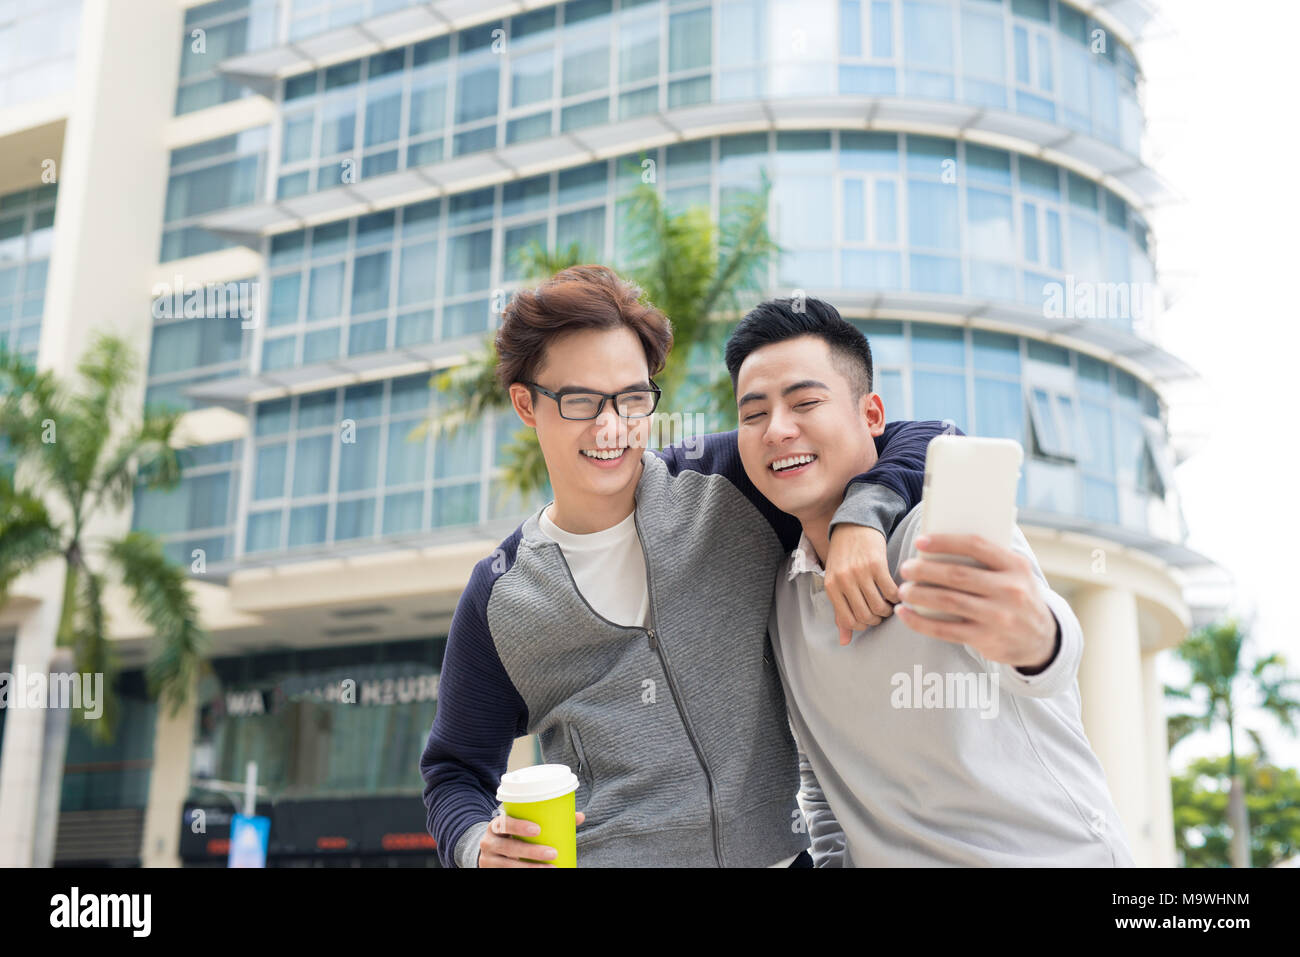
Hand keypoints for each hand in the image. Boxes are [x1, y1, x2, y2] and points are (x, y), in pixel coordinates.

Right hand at [478, 811, 585, 867]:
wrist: (489, 852)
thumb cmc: (512, 835)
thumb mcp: (520, 826)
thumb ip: (547, 820)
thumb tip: (580, 816)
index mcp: (496, 825)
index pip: (504, 823)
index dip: (519, 826)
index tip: (538, 829)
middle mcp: (488, 842)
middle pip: (509, 847)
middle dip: (532, 852)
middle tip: (553, 852)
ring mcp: (488, 860)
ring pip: (509, 866)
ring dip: (531, 868)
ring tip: (551, 869)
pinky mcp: (491, 872)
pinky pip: (507, 874)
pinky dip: (523, 874)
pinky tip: (538, 875)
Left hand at [823, 524, 900, 645]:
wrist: (853, 524)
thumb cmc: (844, 556)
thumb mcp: (836, 581)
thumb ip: (840, 611)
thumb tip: (844, 642)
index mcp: (831, 586)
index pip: (847, 620)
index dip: (862, 626)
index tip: (870, 620)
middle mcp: (843, 580)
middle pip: (864, 615)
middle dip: (876, 620)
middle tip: (882, 614)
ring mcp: (859, 572)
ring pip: (878, 606)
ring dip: (888, 610)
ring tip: (890, 605)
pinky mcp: (876, 563)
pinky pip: (890, 590)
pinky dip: (896, 597)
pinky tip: (897, 594)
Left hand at [895, 534, 1056, 668]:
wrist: (1043, 639)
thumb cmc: (1017, 597)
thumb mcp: (1015, 574)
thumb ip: (988, 561)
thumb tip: (938, 548)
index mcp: (1016, 566)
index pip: (976, 545)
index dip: (945, 542)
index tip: (920, 541)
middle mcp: (1010, 590)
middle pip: (957, 575)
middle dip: (925, 570)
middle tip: (905, 568)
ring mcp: (999, 617)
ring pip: (948, 601)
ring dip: (919, 594)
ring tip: (903, 590)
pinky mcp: (986, 640)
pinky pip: (945, 630)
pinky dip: (920, 622)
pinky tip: (905, 614)